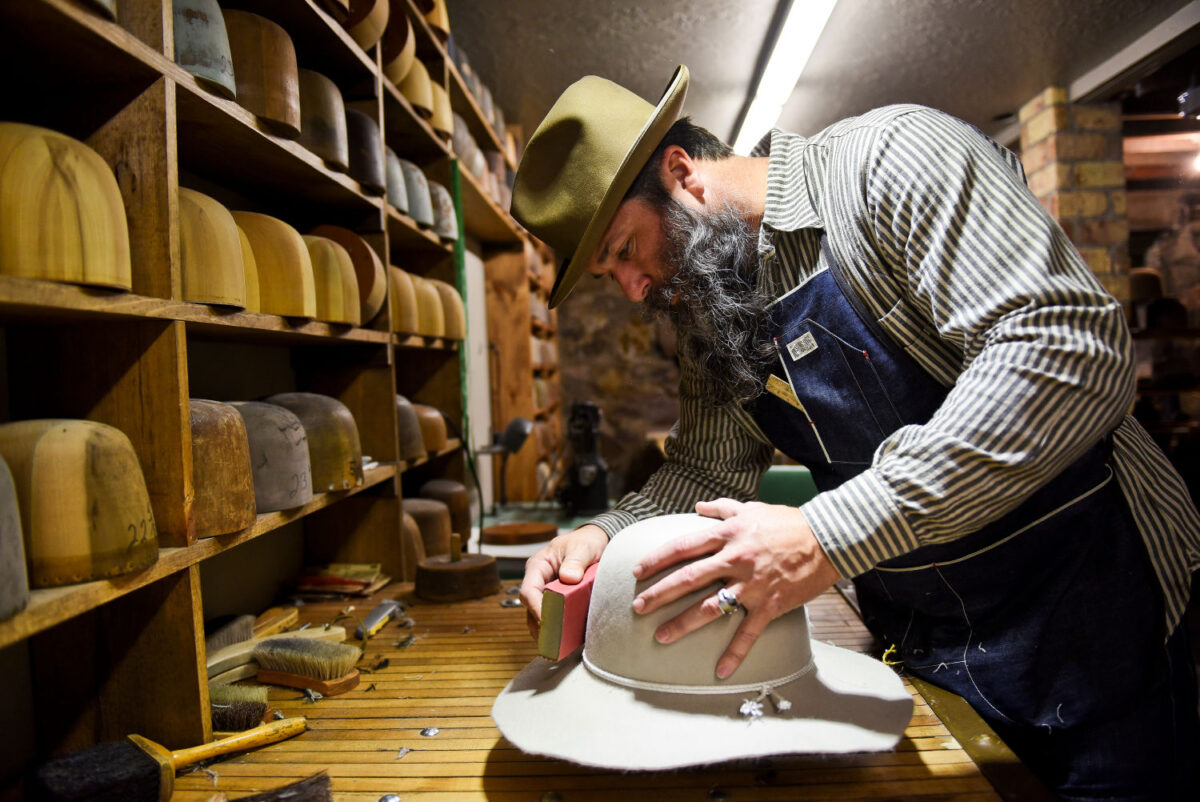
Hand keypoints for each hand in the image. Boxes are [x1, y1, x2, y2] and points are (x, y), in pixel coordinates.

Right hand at [519, 524, 608, 639]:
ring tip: (557, 649)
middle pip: (531, 609)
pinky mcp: (559, 603)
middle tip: (552, 642)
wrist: (597, 543)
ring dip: (547, 633)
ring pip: (540, 618)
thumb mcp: (582, 547)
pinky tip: (567, 643)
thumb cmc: (585, 542)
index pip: (529, 590)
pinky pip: (555, 619)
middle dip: (540, 626)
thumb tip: (569, 578)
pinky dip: (559, 631)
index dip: (535, 608)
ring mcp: (548, 594)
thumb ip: (576, 561)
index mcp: (538, 567)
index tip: (547, 621)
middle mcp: (539, 582)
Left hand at [631, 498, 839, 678]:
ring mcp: (751, 585)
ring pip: (709, 607)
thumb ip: (722, 508)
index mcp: (727, 535)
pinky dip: (734, 654)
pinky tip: (720, 671)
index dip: (657, 559)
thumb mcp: (752, 509)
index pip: (682, 546)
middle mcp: (734, 560)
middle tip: (637, 608)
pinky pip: (748, 633)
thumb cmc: (788, 523)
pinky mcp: (769, 605)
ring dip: (682, 624)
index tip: (637, 571)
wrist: (828, 539)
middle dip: (659, 594)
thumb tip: (698, 506)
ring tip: (660, 637)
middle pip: (688, 578)